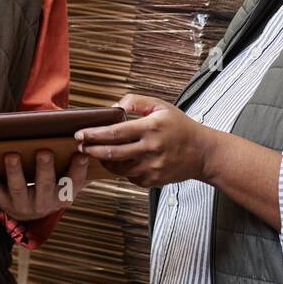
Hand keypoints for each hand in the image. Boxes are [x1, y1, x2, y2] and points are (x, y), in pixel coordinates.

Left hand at [0, 149, 90, 222]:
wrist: (30, 211)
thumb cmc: (52, 186)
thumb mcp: (67, 181)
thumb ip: (78, 166)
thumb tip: (91, 143)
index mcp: (63, 196)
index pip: (74, 184)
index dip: (78, 170)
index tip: (81, 154)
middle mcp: (44, 203)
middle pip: (45, 187)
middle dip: (44, 169)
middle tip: (44, 152)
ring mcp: (22, 204)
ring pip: (18, 189)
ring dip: (14, 172)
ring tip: (11, 155)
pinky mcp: (3, 203)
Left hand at [74, 93, 218, 187]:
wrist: (202, 153)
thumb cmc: (180, 127)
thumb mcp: (161, 106)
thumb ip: (136, 102)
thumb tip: (113, 107)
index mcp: (151, 128)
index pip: (116, 132)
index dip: (94, 134)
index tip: (80, 133)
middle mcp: (151, 149)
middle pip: (112, 153)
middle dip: (92, 149)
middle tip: (80, 145)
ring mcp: (152, 167)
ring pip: (118, 168)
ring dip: (104, 161)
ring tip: (96, 153)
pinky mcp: (153, 181)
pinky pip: (129, 177)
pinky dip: (121, 169)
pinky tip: (119, 161)